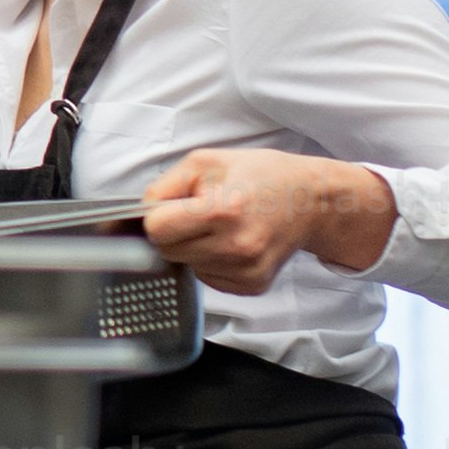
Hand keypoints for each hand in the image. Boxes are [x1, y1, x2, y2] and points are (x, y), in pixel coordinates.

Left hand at [138, 150, 396, 292]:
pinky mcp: (252, 286)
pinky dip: (212, 262)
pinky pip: (208, 278)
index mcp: (224, 210)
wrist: (310, 201)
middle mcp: (236, 246)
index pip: (157, 230)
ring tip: (222, 226)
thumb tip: (137, 214)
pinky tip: (233, 243)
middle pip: (167, 251)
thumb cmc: (258, 176)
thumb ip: (165, 186)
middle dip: (174, 233)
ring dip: (194, 248)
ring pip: (187, 266)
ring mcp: (246, 271)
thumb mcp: (207, 162)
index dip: (159, 216)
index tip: (173, 206)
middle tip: (200, 214)